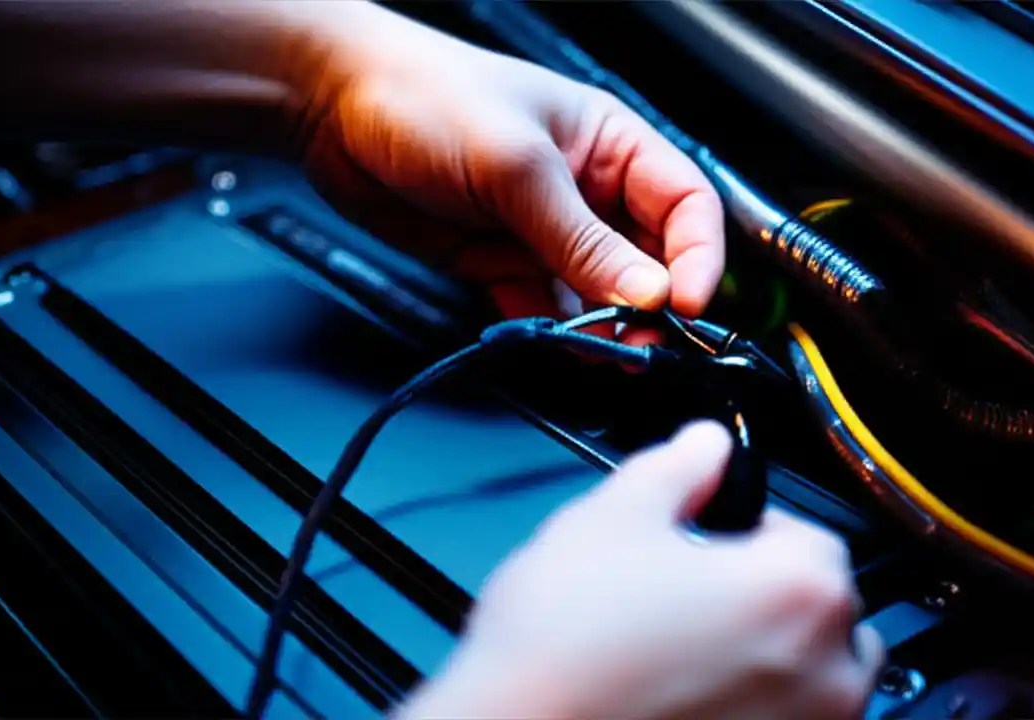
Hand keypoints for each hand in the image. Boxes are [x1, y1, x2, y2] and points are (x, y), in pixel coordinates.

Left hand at [296, 3, 724, 320]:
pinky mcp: (502, 262)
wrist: (335, 110)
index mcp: (611, 146)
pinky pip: (543, 309)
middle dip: (653, 306)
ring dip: (604, 328)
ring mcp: (543, 231)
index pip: (686, 207)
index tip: (686, 303)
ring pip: (598, 295)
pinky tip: (551, 343)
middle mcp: (586, 191)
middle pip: (649, 260)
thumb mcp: (517, 166)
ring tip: (601, 352)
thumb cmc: (427, 96)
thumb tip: (646, 293)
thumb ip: (581, 237)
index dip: (697, 258)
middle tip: (643, 343)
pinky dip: (551, 332)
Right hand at [398, 421, 882, 718]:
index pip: (813, 536)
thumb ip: (676, 467)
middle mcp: (821, 674)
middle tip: (690, 592)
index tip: (708, 537)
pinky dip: (752, 706)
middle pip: (824, 611)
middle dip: (768, 592)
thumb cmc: (561, 649)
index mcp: (796, 593)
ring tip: (689, 647)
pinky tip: (685, 691)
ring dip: (772, 655)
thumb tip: (704, 446)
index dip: (751, 527)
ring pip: (814, 678)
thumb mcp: (611, 517)